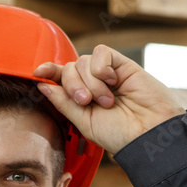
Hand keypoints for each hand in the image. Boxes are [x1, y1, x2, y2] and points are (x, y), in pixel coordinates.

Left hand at [34, 45, 185, 154]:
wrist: (148, 133)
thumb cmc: (119, 134)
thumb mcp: (84, 122)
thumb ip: (64, 103)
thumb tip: (43, 85)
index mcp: (81, 99)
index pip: (60, 79)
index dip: (48, 72)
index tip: (37, 72)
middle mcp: (92, 84)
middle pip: (69, 68)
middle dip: (72, 85)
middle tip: (86, 101)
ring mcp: (107, 74)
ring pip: (82, 61)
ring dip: (89, 82)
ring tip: (106, 100)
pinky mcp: (122, 64)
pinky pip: (101, 53)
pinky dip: (100, 67)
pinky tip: (111, 81)